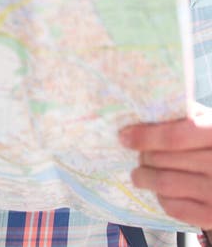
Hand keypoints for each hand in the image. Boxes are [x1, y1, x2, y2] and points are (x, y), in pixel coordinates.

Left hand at [120, 103, 211, 228]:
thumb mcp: (208, 123)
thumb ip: (184, 116)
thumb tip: (144, 112)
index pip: (174, 136)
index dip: (145, 136)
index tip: (124, 136)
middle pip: (164, 160)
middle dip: (144, 156)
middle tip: (138, 155)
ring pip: (165, 184)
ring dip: (145, 177)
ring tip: (139, 173)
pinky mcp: (210, 216)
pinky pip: (174, 207)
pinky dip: (160, 197)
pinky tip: (159, 190)